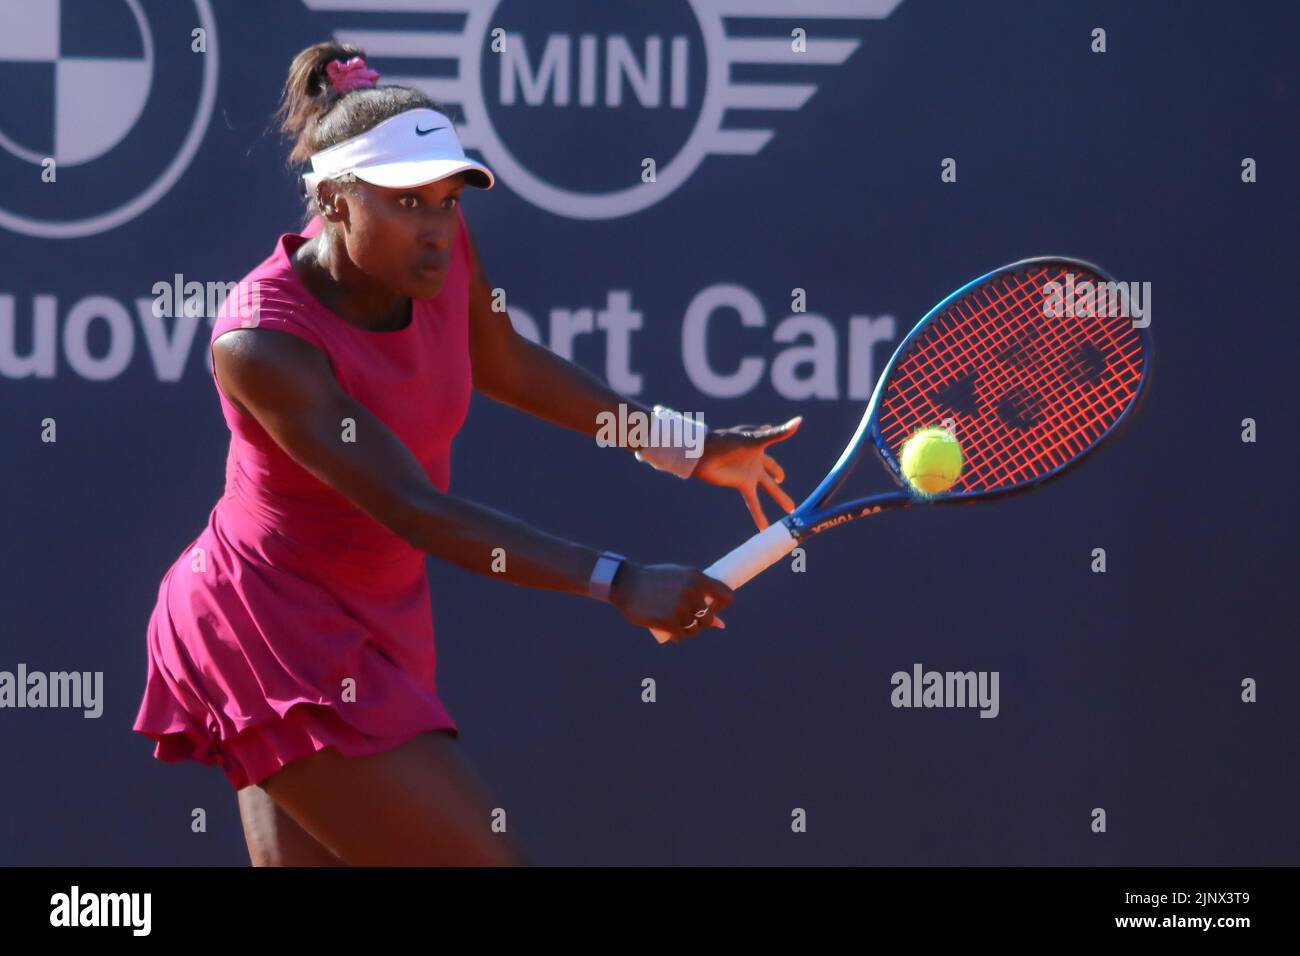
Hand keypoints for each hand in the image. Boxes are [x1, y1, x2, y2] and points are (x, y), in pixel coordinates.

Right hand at [609, 562, 734, 642]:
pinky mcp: (667, 621)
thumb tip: (721, 624)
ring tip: (676, 623)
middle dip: (700, 622)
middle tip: (686, 618)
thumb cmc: (654, 581)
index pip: (725, 595)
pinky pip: (681, 636)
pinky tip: (670, 631)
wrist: (625, 583)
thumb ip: (699, 596)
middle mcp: (691, 591)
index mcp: (696, 577)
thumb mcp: (678, 580)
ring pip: (695, 630)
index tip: (711, 609)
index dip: (720, 606)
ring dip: (687, 630)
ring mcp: (679, 607)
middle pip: (708, 618)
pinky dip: (676, 636)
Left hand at [692, 416, 801, 530]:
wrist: (704, 454)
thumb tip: (799, 421)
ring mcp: (748, 474)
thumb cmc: (727, 441)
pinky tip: (763, 528)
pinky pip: (753, 502)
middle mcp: (755, 462)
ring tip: (790, 511)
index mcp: (759, 447)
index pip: (773, 449)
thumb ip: (777, 434)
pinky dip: (758, 514)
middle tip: (791, 499)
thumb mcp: (755, 438)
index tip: (785, 451)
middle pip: (772, 475)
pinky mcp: (741, 484)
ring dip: (779, 499)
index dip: (778, 452)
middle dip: (780, 484)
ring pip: (767, 490)